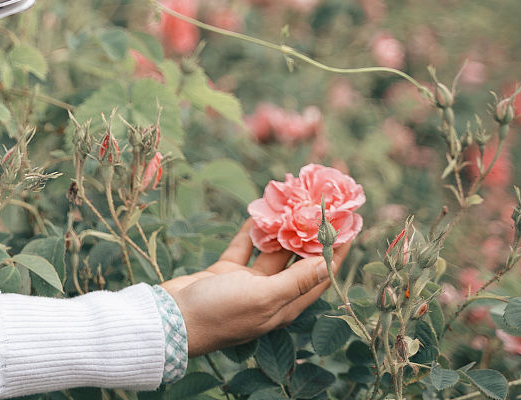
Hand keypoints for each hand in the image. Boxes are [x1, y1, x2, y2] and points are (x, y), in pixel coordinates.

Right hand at [160, 220, 347, 355]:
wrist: (172, 319)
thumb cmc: (220, 312)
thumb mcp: (263, 296)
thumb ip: (296, 280)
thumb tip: (330, 264)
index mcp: (285, 305)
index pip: (321, 276)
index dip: (336, 251)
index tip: (348, 224)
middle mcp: (270, 293)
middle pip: (298, 260)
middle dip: (310, 233)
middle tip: (320, 205)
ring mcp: (247, 282)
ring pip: (271, 250)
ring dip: (280, 228)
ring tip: (290, 201)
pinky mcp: (225, 272)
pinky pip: (244, 246)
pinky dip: (251, 230)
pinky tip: (257, 211)